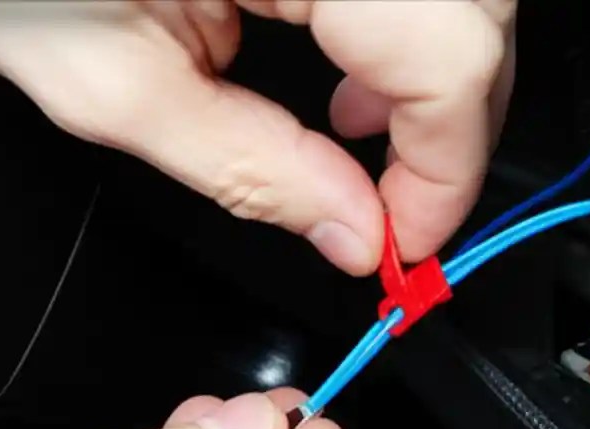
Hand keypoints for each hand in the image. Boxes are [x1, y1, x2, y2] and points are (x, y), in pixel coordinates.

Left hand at [0, 0, 516, 274]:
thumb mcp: (113, 86)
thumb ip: (251, 168)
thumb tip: (355, 234)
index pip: (447, 54)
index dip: (448, 166)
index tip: (410, 244)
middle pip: (477, 18)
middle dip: (453, 129)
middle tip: (395, 213)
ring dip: (434, 82)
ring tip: (359, 139)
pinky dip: (402, 39)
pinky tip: (347, 80)